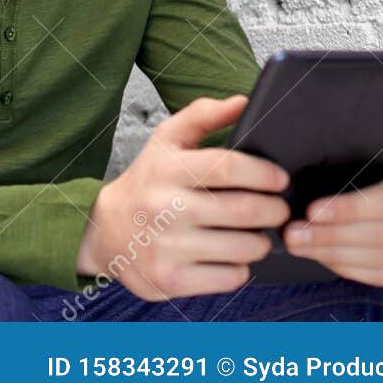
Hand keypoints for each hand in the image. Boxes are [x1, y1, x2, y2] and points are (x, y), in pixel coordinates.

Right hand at [77, 95, 291, 299]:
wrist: (104, 230)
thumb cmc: (147, 182)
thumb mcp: (165, 142)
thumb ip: (202, 116)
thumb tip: (242, 102)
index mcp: (165, 168)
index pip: (228, 167)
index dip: (264, 173)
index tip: (279, 178)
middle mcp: (163, 207)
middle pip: (245, 211)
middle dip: (274, 210)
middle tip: (276, 209)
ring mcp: (165, 247)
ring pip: (244, 248)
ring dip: (260, 241)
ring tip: (252, 233)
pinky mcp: (170, 280)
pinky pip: (231, 277)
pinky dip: (240, 267)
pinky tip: (228, 255)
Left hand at [283, 153, 382, 286]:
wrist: (380, 180)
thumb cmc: (363, 164)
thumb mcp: (358, 152)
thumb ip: (343, 161)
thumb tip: (302, 176)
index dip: (350, 209)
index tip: (311, 211)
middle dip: (332, 236)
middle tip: (293, 234)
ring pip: (381, 257)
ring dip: (333, 254)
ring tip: (298, 245)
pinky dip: (348, 269)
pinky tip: (321, 257)